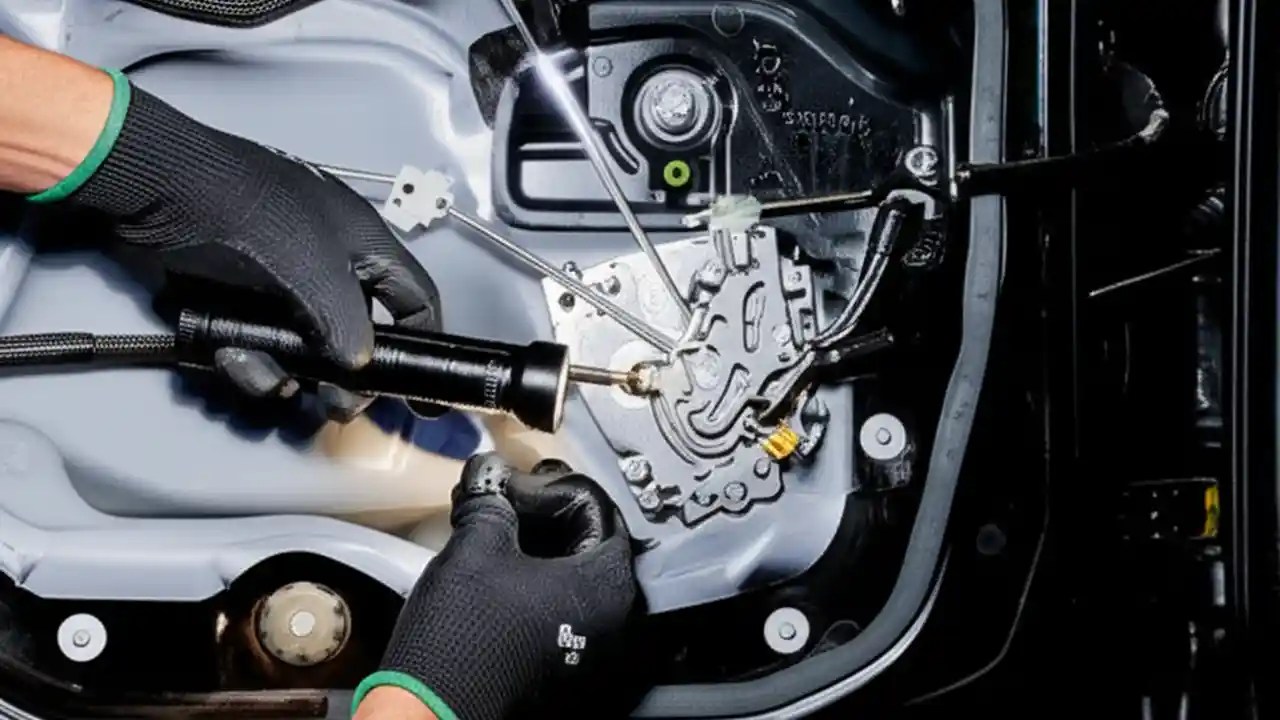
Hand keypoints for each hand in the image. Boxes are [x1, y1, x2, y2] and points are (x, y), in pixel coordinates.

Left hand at [52, 72, 440, 416]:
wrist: (158, 192)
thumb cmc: (250, 216)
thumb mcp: (315, 271)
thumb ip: (347, 326)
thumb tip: (357, 367)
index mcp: (363, 247)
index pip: (415, 299)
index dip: (428, 343)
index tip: (425, 390)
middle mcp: (328, 270)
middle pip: (356, 339)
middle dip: (345, 378)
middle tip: (336, 406)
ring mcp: (282, 288)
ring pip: (303, 354)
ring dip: (288, 376)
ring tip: (270, 381)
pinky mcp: (238, 304)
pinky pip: (259, 349)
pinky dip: (249, 362)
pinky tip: (232, 358)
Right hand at [354, 454, 638, 719]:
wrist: (435, 708)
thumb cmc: (465, 637)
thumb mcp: (477, 546)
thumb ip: (492, 500)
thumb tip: (489, 475)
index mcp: (605, 583)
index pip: (594, 506)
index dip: (547, 487)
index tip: (508, 486)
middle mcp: (610, 616)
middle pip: (587, 536)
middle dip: (540, 510)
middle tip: (501, 497)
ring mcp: (587, 641)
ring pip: (569, 568)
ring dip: (532, 540)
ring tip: (489, 524)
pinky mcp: (560, 657)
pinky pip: (556, 600)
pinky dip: (529, 573)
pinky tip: (491, 561)